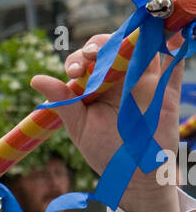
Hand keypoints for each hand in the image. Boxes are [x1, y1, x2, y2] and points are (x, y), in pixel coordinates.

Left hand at [30, 32, 183, 211]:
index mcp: (97, 84)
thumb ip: (63, 102)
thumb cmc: (104, 152)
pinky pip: (174, 62)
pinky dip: (175, 44)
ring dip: (134, 38)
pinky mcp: (166, 89)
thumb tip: (35, 79)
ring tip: (123, 41)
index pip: (87, 59)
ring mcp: (144, 80)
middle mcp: (120, 77)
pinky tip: (173, 35)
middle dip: (100, 44)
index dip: (79, 59)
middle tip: (91, 56)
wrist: (133, 176)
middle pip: (114, 45)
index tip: (74, 72)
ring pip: (142, 47)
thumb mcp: (80, 127)